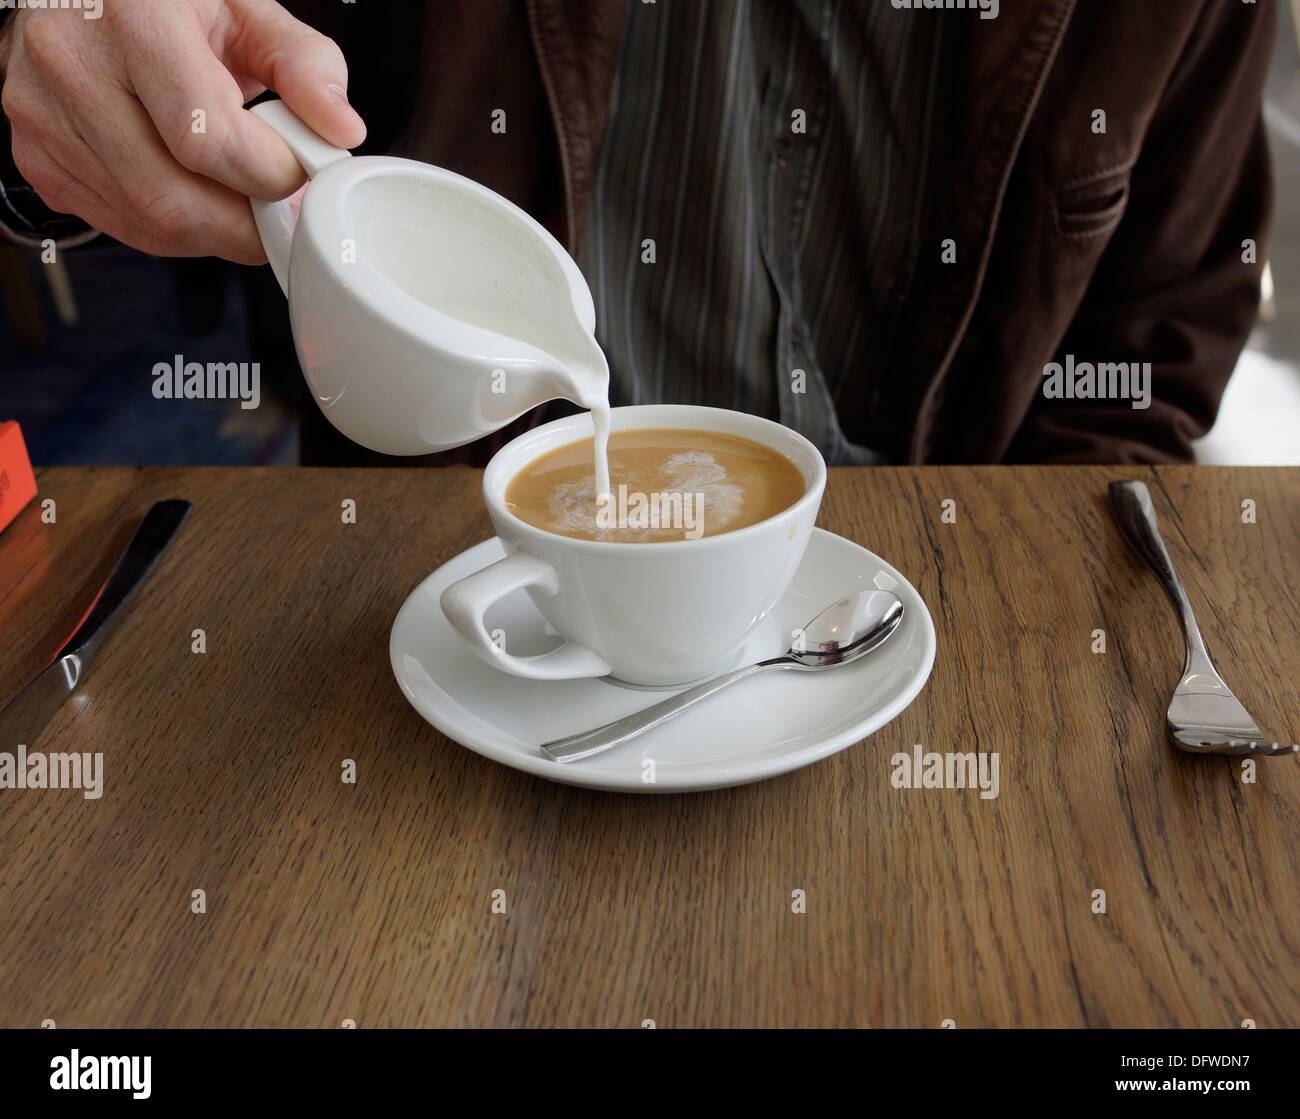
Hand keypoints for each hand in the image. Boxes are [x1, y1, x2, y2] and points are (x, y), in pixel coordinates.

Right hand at [0, 0, 365, 262]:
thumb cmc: (168, 3)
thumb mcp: (246, 11)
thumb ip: (303, 65)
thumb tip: (343, 131)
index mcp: (132, 18)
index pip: (206, 137)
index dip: (269, 175)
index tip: (301, 175)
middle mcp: (72, 65)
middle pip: (176, 197)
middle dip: (248, 223)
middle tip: (283, 211)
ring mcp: (45, 117)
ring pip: (152, 222)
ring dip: (216, 232)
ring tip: (243, 197)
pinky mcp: (39, 160)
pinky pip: (124, 226)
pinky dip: (175, 230)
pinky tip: (197, 195)